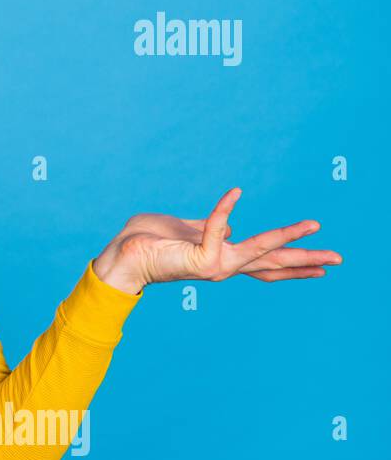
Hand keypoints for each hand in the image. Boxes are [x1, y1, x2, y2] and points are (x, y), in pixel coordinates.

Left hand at [93, 187, 342, 293]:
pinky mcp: (198, 258)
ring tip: (312, 224)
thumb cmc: (146, 241)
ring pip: (258, 250)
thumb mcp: (185, 228)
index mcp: (220, 258)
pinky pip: (217, 228)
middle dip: (305, 261)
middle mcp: (221, 266)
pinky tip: (236, 192)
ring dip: (285, 236)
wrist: (120, 255)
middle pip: (272, 265)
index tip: (321, 268)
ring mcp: (211, 265)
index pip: (264, 263)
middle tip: (339, 259)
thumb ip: (208, 226)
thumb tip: (230, 225)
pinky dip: (224, 209)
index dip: (292, 265)